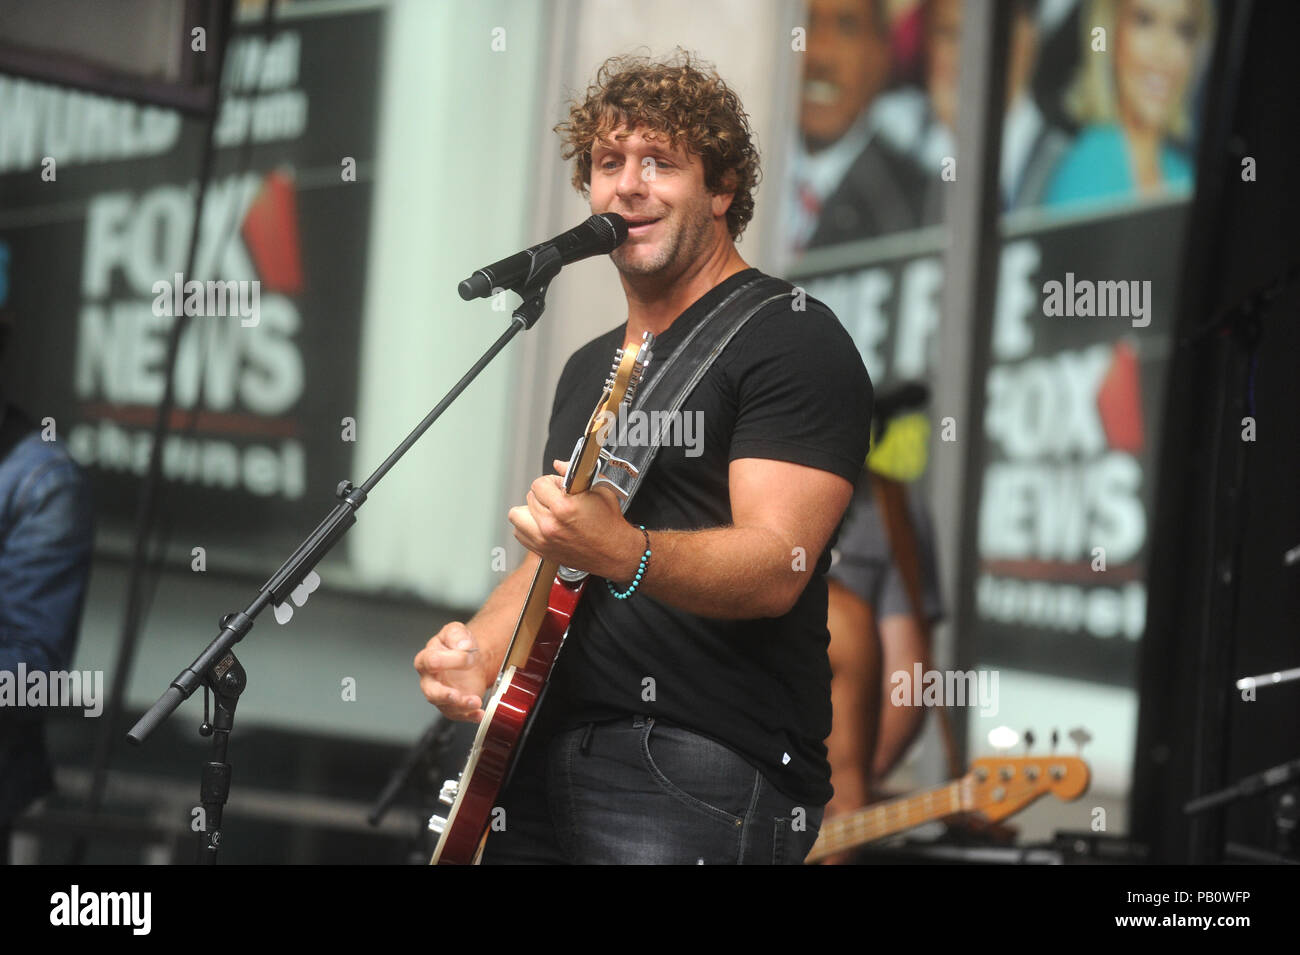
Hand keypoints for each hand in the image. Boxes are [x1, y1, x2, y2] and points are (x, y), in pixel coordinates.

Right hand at [414, 622, 488, 721]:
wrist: (470, 658)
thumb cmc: (457, 645)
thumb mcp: (456, 631)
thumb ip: (457, 634)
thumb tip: (463, 645)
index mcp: (426, 659)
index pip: (433, 661)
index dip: (453, 659)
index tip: (470, 656)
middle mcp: (429, 680)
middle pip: (431, 691)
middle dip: (443, 694)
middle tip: (455, 695)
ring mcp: (441, 695)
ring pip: (446, 705)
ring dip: (461, 705)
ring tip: (475, 701)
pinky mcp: (453, 706)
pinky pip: (460, 715)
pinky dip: (471, 715)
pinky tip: (480, 713)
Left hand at [508, 458, 639, 578]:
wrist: (615, 553)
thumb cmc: (610, 525)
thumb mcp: (599, 491)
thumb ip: (574, 474)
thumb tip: (559, 465)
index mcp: (564, 508)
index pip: (539, 484)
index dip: (551, 482)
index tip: (560, 486)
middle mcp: (550, 525)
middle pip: (529, 497)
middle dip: (543, 494)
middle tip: (558, 498)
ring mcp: (543, 540)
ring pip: (517, 516)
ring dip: (529, 510)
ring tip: (545, 511)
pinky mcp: (542, 551)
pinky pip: (520, 533)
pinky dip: (527, 527)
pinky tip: (542, 524)